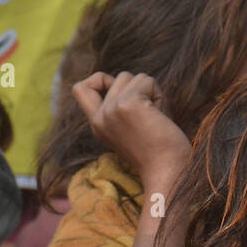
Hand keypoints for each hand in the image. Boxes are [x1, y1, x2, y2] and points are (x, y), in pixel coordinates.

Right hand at [72, 72, 189, 186]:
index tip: (119, 92)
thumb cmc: (158, 150)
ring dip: (149, 91)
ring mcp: (110, 111)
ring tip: (154, 116)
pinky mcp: (127, 105)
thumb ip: (120, 107)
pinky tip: (159, 115)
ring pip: (133, 76)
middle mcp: (100, 118)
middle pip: (119, 77)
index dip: (99, 80)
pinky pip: (146, 81)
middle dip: (138, 88)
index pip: (80, 89)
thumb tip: (124, 79)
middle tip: (148, 114)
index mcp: (98, 126)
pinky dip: (158, 94)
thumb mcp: (129, 127)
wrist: (166, 170)